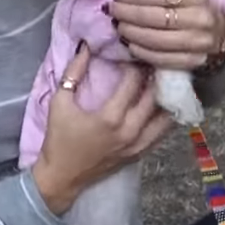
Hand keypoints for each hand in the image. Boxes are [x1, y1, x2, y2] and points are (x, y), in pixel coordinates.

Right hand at [31, 43, 171, 214]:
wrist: (61, 178)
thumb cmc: (58, 139)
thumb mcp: (60, 102)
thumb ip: (73, 72)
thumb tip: (86, 46)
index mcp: (111, 117)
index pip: (133, 83)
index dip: (136, 65)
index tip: (134, 54)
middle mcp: (130, 131)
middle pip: (154, 97)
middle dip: (155, 77)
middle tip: (154, 62)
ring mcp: (138, 145)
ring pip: (164, 117)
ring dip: (165, 97)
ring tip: (163, 81)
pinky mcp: (139, 154)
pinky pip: (161, 134)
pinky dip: (165, 118)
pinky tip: (164, 105)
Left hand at [107, 0, 224, 70]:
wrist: (220, 30)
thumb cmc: (193, 1)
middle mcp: (200, 18)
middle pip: (154, 17)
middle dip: (127, 14)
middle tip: (111, 11)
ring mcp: (197, 42)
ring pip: (155, 39)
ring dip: (130, 33)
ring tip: (118, 26)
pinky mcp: (192, 61)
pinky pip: (160, 58)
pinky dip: (140, 51)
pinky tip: (129, 44)